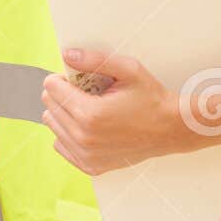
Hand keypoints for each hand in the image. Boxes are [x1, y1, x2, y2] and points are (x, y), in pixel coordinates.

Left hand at [41, 49, 193, 173]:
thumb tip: (67, 55)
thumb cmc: (151, 99)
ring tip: (88, 108)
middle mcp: (84, 138)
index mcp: (90, 113)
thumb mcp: (128, 70)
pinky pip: (61, 145)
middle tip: (85, 92)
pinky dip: (68, 133)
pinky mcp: (90, 166)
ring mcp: (86, 155)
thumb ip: (95, 60)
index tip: (77, 79)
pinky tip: (87, 126)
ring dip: (64, 113)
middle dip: (62, 95)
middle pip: (49, 107)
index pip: (51, 88)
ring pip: (53, 126)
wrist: (171, 129)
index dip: (62, 78)